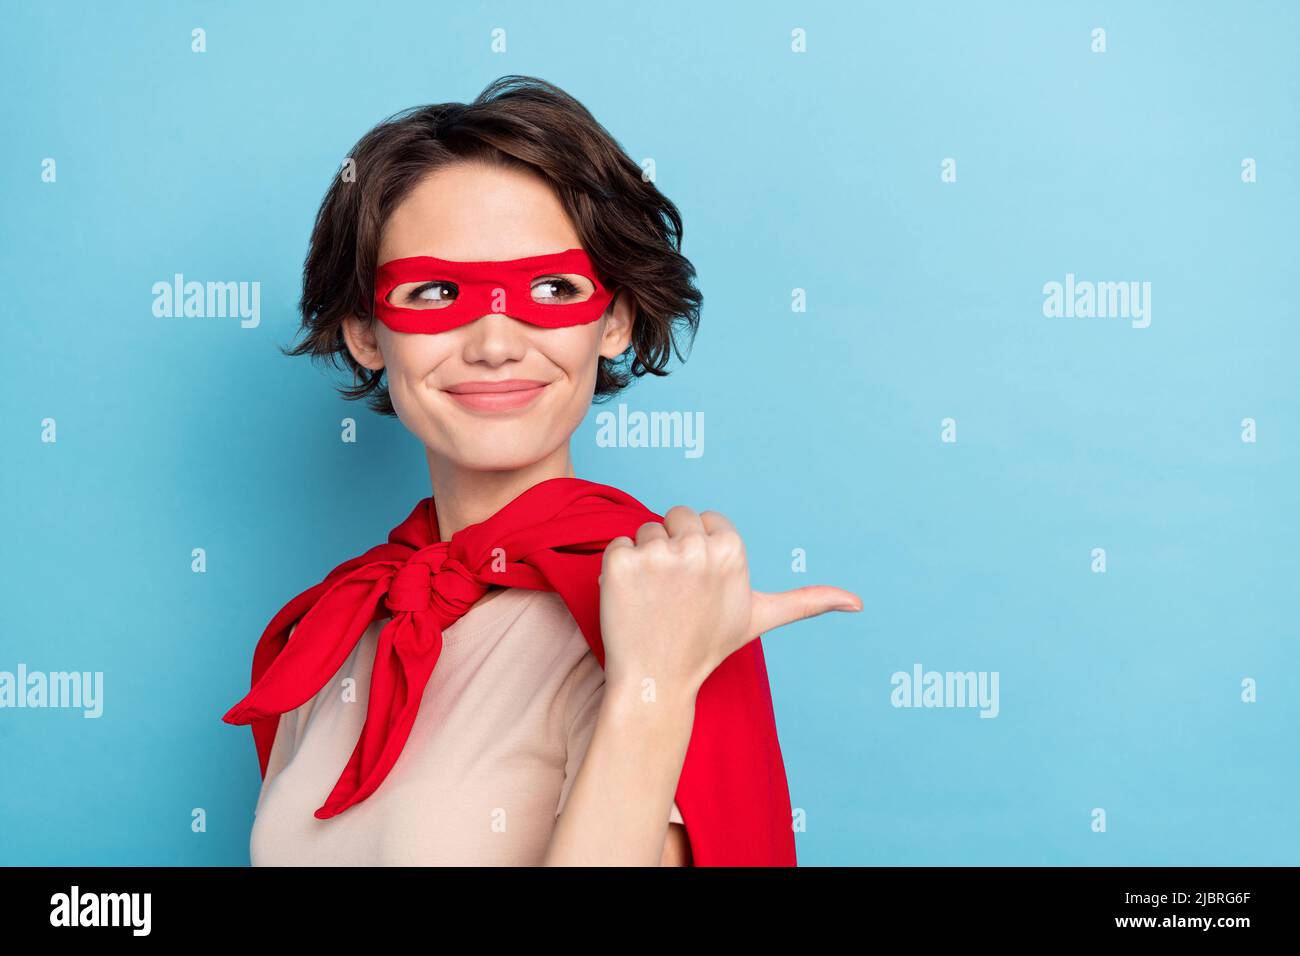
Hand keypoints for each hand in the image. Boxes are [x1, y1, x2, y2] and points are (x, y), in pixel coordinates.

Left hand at [597, 505, 861, 702]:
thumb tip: (859, 604)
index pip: (705, 520)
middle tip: (675, 594)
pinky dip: (618, 571)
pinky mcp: (619, 563)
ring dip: (645, 561)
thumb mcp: (760, 617)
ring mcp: (656, 555)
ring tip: (654, 600)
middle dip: (673, 550)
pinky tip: (630, 600)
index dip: (700, 552)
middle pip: (674, 518)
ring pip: (645, 531)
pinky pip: (617, 545)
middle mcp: (696, 547)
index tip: (700, 587)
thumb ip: (807, 601)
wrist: (658, 679)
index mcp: (732, 549)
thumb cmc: (707, 646)